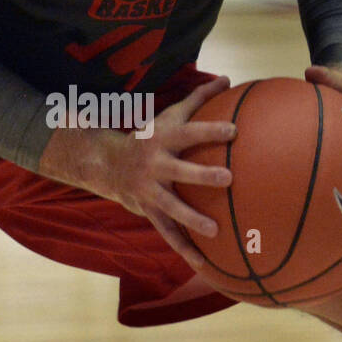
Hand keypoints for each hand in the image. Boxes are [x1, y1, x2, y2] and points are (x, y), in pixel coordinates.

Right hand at [104, 75, 236, 269]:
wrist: (107, 163)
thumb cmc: (149, 136)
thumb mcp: (168, 115)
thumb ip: (198, 99)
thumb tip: (226, 78)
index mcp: (161, 139)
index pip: (187, 132)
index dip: (209, 131)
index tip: (234, 131)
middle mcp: (154, 164)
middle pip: (179, 170)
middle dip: (201, 175)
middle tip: (228, 178)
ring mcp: (149, 190)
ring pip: (171, 206)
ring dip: (191, 218)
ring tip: (214, 229)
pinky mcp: (148, 210)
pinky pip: (167, 232)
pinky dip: (184, 248)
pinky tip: (204, 262)